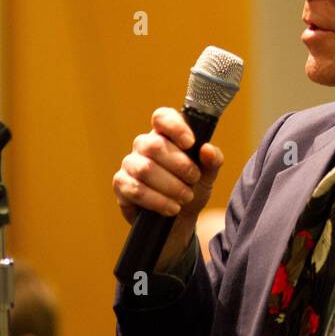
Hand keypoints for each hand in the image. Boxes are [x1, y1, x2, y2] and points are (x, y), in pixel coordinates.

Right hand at [112, 108, 223, 267]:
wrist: (181, 218)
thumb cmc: (192, 187)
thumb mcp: (208, 174)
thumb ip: (212, 160)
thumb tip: (207, 149)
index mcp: (165, 134)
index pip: (162, 117)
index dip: (175, 126)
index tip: (191, 143)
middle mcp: (144, 145)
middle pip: (154, 145)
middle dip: (179, 164)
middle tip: (194, 178)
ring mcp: (130, 164)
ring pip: (145, 169)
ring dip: (170, 185)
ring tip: (186, 196)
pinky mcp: (122, 185)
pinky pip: (136, 190)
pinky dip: (158, 201)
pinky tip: (173, 208)